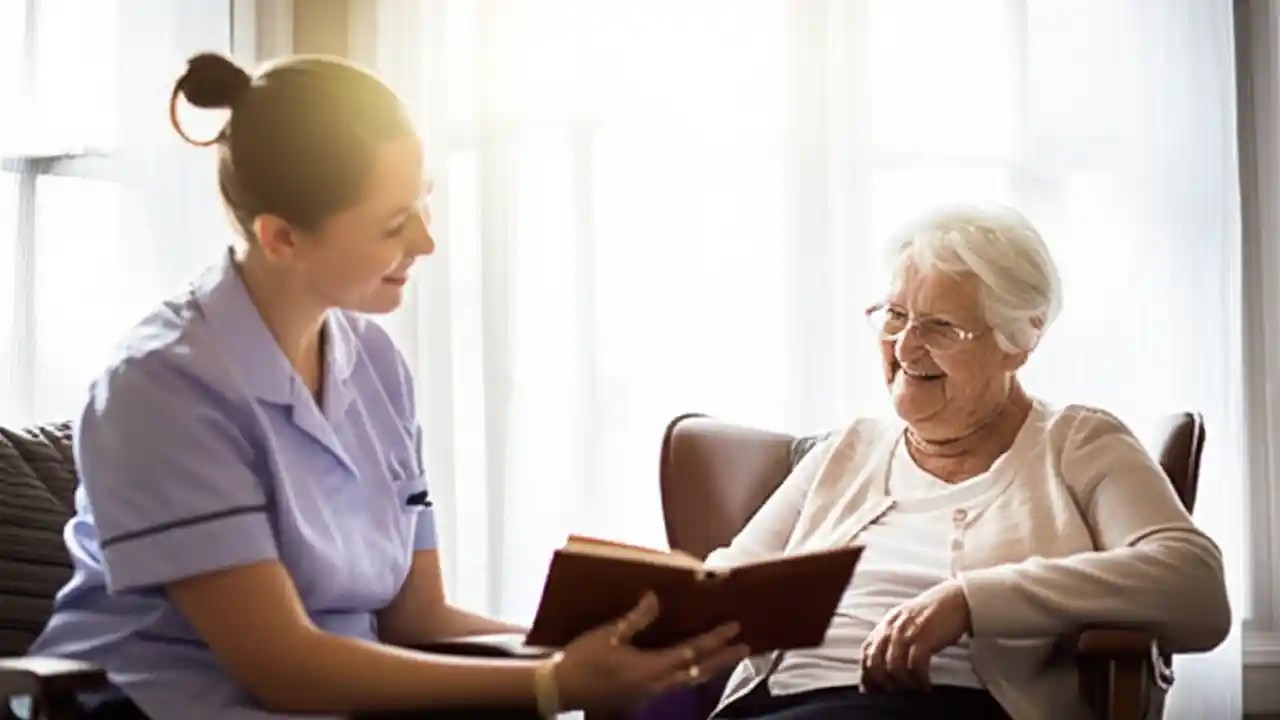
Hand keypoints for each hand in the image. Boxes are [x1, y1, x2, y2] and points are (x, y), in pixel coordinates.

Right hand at [553, 592, 750, 712]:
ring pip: (688, 681)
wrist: (560, 690)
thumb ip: (635, 619)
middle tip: (745, 647)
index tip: (735, 628)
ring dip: (709, 668)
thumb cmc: (582, 660)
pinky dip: (690, 673)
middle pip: (699, 672)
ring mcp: (648, 694)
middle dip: (723, 660)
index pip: (692, 652)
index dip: (715, 640)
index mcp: (650, 669)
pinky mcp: (640, 695)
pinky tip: (691, 666)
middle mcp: (656, 685)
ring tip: (725, 656)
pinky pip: (675, 684)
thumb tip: (655, 598)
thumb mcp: (608, 635)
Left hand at [860, 579, 970, 692]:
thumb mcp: (905, 622)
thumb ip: (892, 638)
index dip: (866, 674)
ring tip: (913, 691)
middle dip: (882, 683)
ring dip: (903, 684)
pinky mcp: (924, 637)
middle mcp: (891, 628)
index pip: (866, 653)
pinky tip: (925, 686)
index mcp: (885, 624)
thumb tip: (884, 666)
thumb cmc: (932, 614)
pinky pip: (915, 665)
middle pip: (875, 663)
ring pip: (893, 667)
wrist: (956, 599)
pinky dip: (919, 680)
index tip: (872, 691)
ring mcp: (906, 632)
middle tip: (895, 695)